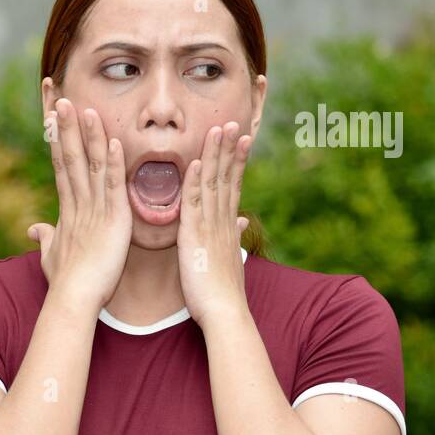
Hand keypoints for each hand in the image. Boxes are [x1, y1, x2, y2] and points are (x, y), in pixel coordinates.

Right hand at [27, 96, 132, 314]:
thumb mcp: (51, 256)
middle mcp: (77, 203)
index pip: (62, 166)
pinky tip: (112, 140)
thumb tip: (34, 229)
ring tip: (83, 107)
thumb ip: (45, 238)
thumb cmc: (65, 282)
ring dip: (87, 134)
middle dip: (64, 126)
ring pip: (90, 164)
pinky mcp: (111, 218)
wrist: (73, 299)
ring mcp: (93, 208)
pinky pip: (112, 185)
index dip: (58, 140)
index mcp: (68, 209)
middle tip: (60, 97)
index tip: (53, 116)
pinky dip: (112, 162)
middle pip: (69, 156)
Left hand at [177, 120, 252, 326]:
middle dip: (230, 148)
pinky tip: (193, 164)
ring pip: (213, 184)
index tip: (241, 137)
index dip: (237, 160)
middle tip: (234, 121)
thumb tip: (242, 224)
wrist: (225, 313)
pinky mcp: (196, 237)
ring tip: (219, 129)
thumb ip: (234, 237)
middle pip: (228, 177)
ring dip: (214, 155)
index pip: (233, 185)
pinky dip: (194, 184)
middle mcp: (223, 221)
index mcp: (227, 225)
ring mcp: (211, 227)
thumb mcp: (230, 260)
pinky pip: (194, 205)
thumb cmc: (223, 292)